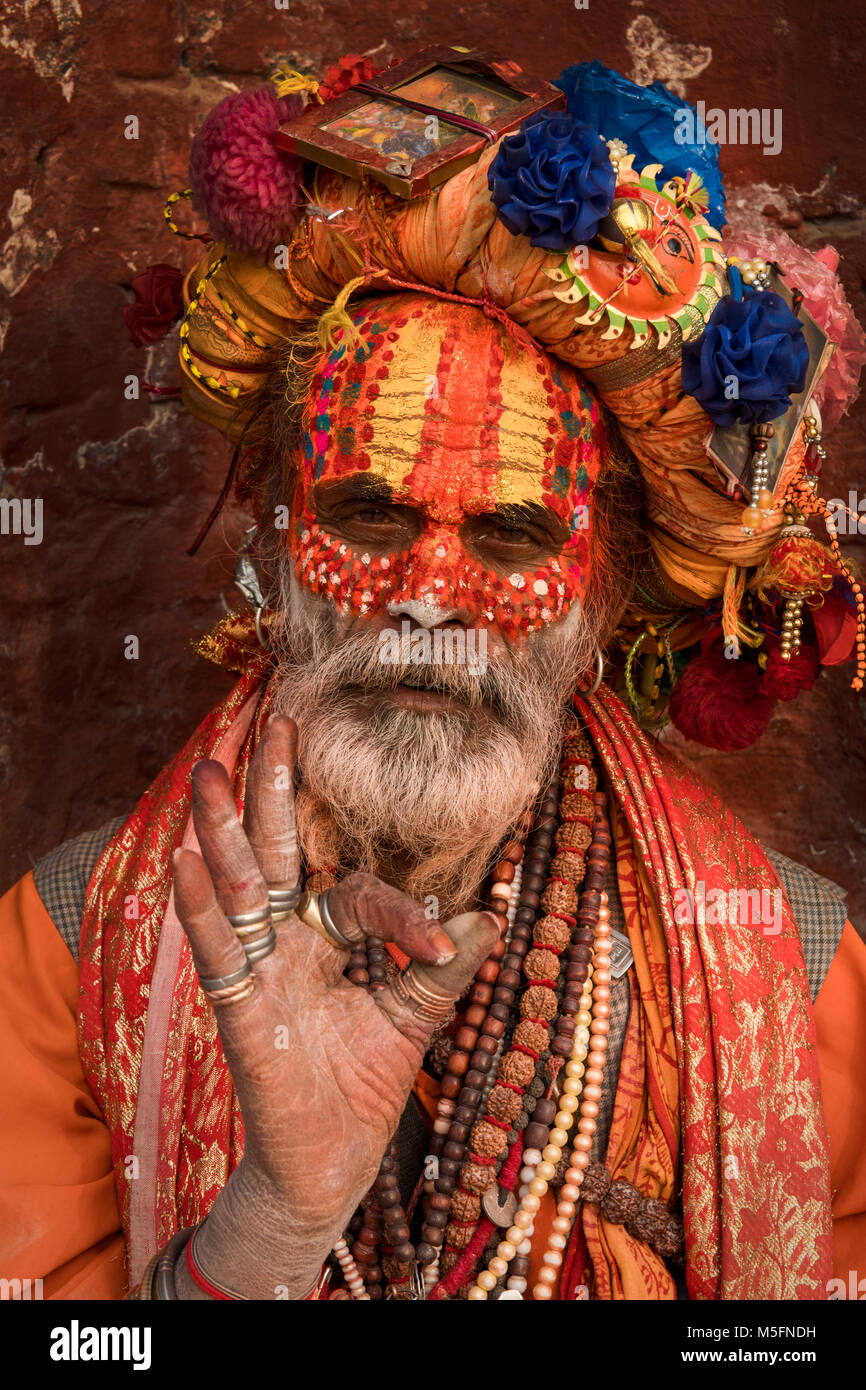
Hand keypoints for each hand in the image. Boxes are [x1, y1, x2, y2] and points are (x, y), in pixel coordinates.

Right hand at [171, 714, 497, 1297]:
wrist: (332, 1162)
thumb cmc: (364, 1082)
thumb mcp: (417, 1014)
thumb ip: (447, 965)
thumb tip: (496, 913)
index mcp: (328, 934)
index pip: (362, 891)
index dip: (407, 915)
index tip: (449, 945)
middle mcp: (287, 940)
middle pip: (278, 851)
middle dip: (275, 789)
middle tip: (278, 719)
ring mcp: (258, 970)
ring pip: (237, 887)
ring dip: (223, 829)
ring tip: (210, 769)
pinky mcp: (239, 1009)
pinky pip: (217, 952)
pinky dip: (201, 909)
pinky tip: (187, 860)